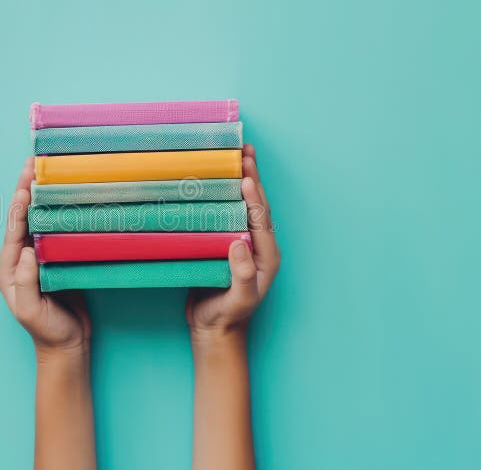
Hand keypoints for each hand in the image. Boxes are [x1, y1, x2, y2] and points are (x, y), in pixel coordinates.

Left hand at [0, 157, 90, 358]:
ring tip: (51, 173)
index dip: (19, 205)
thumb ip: (27, 281)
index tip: (26, 182)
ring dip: (46, 198)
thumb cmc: (46, 331)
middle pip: (25, 218)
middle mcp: (23, 259)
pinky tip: (70, 200)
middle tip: (35, 164)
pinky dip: (62, 214)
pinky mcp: (60, 261)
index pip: (14, 229)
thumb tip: (27, 249)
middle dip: (28, 191)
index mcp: (10, 268)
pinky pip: (59, 233)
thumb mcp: (31, 310)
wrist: (67, 346)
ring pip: (41, 222)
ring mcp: (42, 259)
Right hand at [186, 144, 280, 341]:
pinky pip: (227, 215)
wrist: (214, 330)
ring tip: (235, 155)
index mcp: (266, 255)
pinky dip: (224, 194)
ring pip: (243, 206)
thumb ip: (243, 275)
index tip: (245, 176)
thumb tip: (240, 244)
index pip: (260, 219)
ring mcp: (242, 244)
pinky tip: (214, 181)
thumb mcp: (238, 300)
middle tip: (244, 150)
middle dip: (251, 177)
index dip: (253, 196)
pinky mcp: (225, 245)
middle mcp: (257, 245)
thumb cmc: (227, 317)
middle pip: (255, 205)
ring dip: (240, 180)